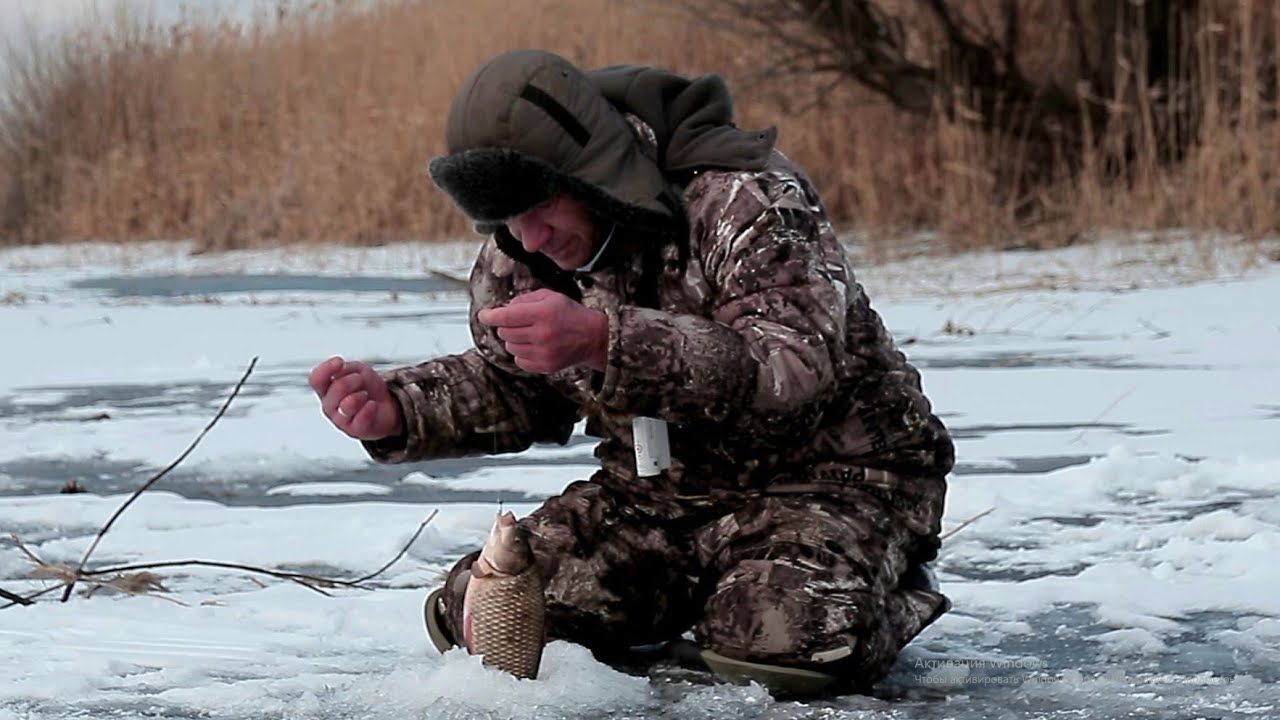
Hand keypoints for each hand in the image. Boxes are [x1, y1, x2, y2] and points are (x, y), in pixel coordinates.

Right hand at [308, 356, 404, 439]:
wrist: (386, 407)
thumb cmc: (367, 389)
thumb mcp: (359, 371)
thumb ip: (347, 368)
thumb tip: (339, 370)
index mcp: (326, 390)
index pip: (316, 380)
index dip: (326, 369)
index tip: (339, 362)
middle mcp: (330, 405)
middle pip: (335, 389)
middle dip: (353, 380)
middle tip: (360, 381)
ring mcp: (341, 419)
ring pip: (346, 405)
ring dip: (359, 395)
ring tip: (365, 394)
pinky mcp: (356, 430)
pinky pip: (360, 419)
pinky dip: (368, 409)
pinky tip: (372, 405)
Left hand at [476, 289, 607, 373]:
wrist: (593, 337)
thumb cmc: (571, 314)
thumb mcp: (551, 296)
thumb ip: (525, 299)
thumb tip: (504, 308)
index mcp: (543, 313)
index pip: (506, 316)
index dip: (490, 316)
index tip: (483, 315)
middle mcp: (542, 334)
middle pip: (505, 332)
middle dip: (507, 326)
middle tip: (520, 322)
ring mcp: (544, 352)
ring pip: (510, 347)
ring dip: (514, 340)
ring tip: (530, 334)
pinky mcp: (545, 366)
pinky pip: (519, 361)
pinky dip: (522, 354)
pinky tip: (534, 346)